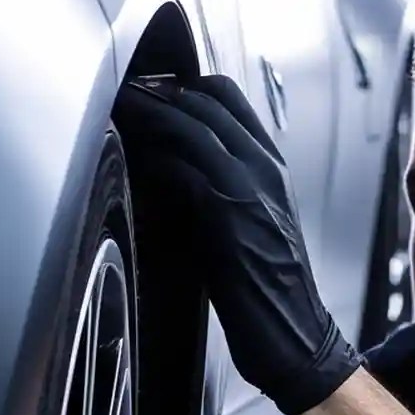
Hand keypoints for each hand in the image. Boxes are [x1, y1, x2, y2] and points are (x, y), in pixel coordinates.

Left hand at [115, 75, 361, 414]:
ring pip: (194, 126)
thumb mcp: (252, 217)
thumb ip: (224, 181)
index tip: (153, 84)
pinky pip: (184, 169)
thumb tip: (174, 159)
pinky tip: (131, 156)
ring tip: (119, 107)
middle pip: (209, 100)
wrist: (295, 330)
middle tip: (126, 89)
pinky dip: (155, 158)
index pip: (229, 97)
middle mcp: (265, 167)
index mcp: (272, 164)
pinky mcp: (228, 213)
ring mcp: (249, 187)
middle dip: (161, 89)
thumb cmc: (268, 282)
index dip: (186, 84)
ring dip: (150, 113)